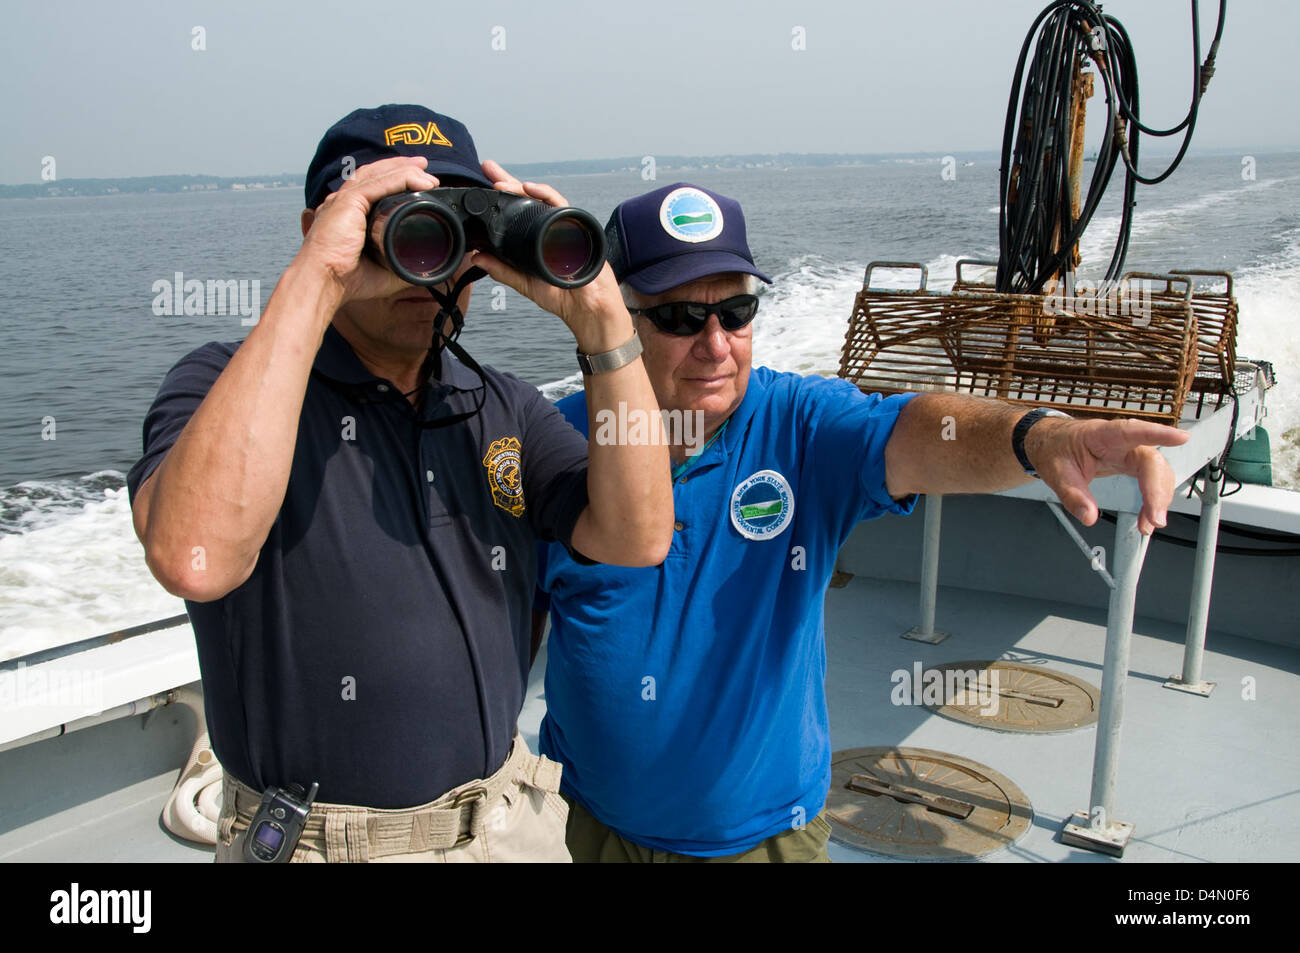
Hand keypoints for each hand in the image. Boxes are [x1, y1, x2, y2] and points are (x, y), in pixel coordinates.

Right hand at [297, 155, 439, 302]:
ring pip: (377, 174)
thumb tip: (421, 270)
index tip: (418, 180)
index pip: (371, 187)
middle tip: (423, 165)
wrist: (324, 282)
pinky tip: (418, 179)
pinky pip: (378, 183)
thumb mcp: (382, 272)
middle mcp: (343, 202)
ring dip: (403, 168)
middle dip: (400, 166)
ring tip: (424, 168)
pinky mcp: (348, 202)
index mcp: (347, 215)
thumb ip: (400, 267)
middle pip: (374, 174)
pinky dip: (400, 178)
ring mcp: (344, 200)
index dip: (394, 180)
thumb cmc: (346, 281)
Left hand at [469, 159, 630, 352]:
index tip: (482, 189)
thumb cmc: (561, 297)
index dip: (501, 200)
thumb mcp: (525, 283)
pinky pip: (561, 205)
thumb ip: (503, 270)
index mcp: (536, 239)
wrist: (587, 308)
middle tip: (489, 168)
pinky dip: (546, 194)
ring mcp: (564, 225)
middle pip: (527, 199)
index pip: (517, 214)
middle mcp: (550, 228)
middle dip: (507, 182)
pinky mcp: (577, 226)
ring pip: (541, 198)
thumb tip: (477, 258)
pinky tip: (530, 188)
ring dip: (520, 187)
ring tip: (500, 182)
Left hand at [1027, 418, 1190, 534]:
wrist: (1051, 444)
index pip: (1133, 431)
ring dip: (1158, 499)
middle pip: (1151, 461)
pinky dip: (1153, 500)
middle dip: (1158, 490)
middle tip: (1155, 519)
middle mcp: (1122, 442)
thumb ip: (1072, 495)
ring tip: (1149, 524)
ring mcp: (1130, 452)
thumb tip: (1089, 516)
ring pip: (1157, 472)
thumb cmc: (1055, 449)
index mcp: (1102, 435)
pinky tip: (1148, 518)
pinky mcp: (1132, 463)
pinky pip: (1151, 480)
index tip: (1181, 438)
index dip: (1159, 433)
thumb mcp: (1055, 473)